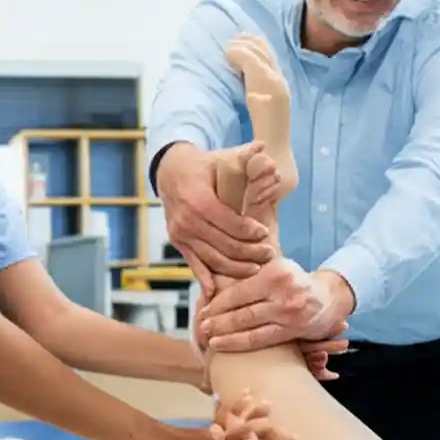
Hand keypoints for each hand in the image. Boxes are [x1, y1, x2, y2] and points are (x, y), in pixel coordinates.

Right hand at [157, 142, 276, 295]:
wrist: (170, 172)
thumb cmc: (203, 166)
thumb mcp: (222, 158)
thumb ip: (244, 155)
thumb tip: (263, 147)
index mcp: (198, 200)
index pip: (229, 223)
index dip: (249, 232)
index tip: (265, 235)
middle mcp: (186, 220)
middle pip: (223, 244)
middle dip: (248, 253)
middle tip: (269, 255)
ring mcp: (180, 233)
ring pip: (211, 258)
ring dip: (235, 267)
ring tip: (255, 268)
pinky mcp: (177, 242)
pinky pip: (194, 263)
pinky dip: (205, 278)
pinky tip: (216, 292)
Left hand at [192, 287, 346, 382]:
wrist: (329, 297)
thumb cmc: (294, 281)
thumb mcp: (276, 267)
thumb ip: (251, 273)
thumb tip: (214, 282)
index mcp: (275, 272)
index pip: (239, 290)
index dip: (218, 302)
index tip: (203, 309)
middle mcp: (283, 291)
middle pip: (242, 309)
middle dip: (217, 320)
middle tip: (200, 326)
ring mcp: (289, 313)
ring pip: (250, 326)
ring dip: (225, 334)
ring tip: (208, 338)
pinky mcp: (294, 330)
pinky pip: (262, 339)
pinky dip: (241, 343)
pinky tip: (225, 345)